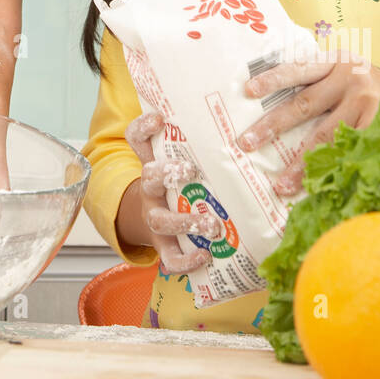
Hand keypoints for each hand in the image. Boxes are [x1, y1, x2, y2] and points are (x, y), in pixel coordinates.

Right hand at [125, 112, 217, 274]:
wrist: (165, 225)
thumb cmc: (183, 188)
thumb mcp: (186, 165)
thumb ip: (205, 147)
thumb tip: (242, 123)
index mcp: (154, 165)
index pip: (137, 139)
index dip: (143, 127)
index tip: (159, 118)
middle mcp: (150, 190)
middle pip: (148, 177)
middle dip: (167, 173)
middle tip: (189, 170)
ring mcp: (156, 218)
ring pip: (159, 220)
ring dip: (184, 221)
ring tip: (211, 224)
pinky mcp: (164, 247)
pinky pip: (169, 258)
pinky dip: (185, 260)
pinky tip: (204, 255)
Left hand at [237, 47, 379, 195]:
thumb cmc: (363, 82)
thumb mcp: (341, 70)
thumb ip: (315, 80)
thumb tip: (267, 100)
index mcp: (333, 62)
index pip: (298, 69)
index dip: (273, 78)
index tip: (248, 89)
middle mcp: (349, 80)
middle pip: (304, 105)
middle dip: (273, 126)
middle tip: (247, 143)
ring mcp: (366, 106)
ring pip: (326, 137)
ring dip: (301, 163)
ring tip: (280, 185)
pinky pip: (350, 153)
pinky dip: (332, 171)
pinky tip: (317, 188)